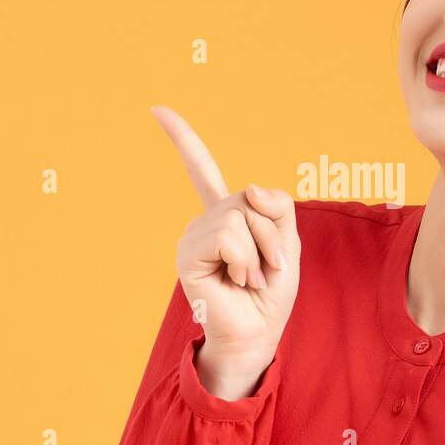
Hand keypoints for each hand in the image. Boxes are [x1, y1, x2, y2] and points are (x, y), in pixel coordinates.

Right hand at [151, 105, 300, 399]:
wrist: (256, 334)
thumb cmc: (269, 294)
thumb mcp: (287, 243)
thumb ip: (276, 207)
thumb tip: (247, 187)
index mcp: (224, 216)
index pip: (200, 169)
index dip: (182, 139)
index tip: (157, 109)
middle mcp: (203, 222)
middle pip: (248, 199)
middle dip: (272, 235)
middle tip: (266, 269)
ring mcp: (192, 237)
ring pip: (240, 216)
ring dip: (261, 252)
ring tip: (250, 278)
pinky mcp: (186, 256)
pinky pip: (230, 237)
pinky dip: (246, 261)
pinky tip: (236, 282)